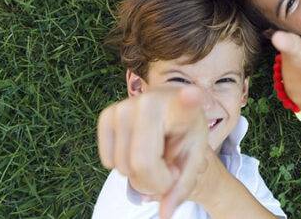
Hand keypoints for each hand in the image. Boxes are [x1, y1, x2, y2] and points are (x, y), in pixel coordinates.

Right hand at [97, 86, 208, 218]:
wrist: (170, 115)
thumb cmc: (185, 136)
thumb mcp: (193, 161)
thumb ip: (181, 188)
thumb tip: (164, 215)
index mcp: (183, 107)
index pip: (185, 102)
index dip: (189, 99)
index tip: (194, 94)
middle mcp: (150, 100)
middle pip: (142, 163)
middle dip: (155, 181)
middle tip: (169, 169)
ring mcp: (124, 106)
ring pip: (122, 166)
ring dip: (139, 176)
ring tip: (156, 158)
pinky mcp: (106, 115)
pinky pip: (108, 160)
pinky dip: (122, 167)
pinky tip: (138, 152)